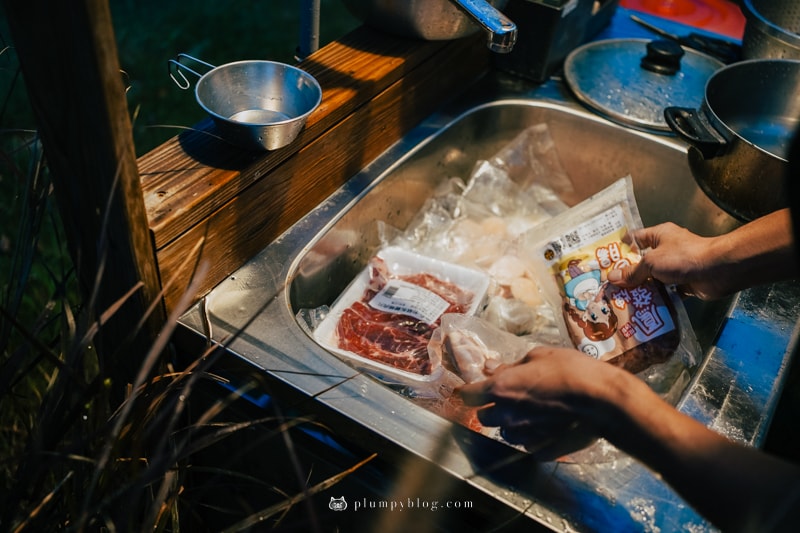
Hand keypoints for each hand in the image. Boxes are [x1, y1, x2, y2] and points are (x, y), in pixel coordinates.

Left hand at [457, 346, 626, 458]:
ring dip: (510, 424)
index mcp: (501, 388)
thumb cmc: (571, 370)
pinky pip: (527, 445)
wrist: (602, 400)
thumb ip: (511, 365)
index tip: (470, 390)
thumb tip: (492, 368)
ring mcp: (523, 435)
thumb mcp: (539, 355)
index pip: (468, 396)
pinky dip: (531, 437)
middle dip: (490, 409)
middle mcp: (507, 415)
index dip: (467, 392)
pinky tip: (545, 427)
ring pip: (505, 433)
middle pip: (483, 418)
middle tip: (506, 399)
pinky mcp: (540, 449)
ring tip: (529, 413)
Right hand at [608, 210, 797, 299]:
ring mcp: (675, 267)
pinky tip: (641, 308)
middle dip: (627, 274)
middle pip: (642, 262)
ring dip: (641, 288)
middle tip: (610, 285)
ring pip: (653, 278)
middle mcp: (666, 249)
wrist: (717, 271)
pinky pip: (665, 292)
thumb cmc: (682, 258)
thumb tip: (612, 278)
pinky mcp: (683, 283)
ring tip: (622, 299)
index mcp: (659, 235)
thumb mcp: (651, 262)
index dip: (620, 249)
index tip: (605, 261)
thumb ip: (632, 271)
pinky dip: (656, 299)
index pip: (635, 239)